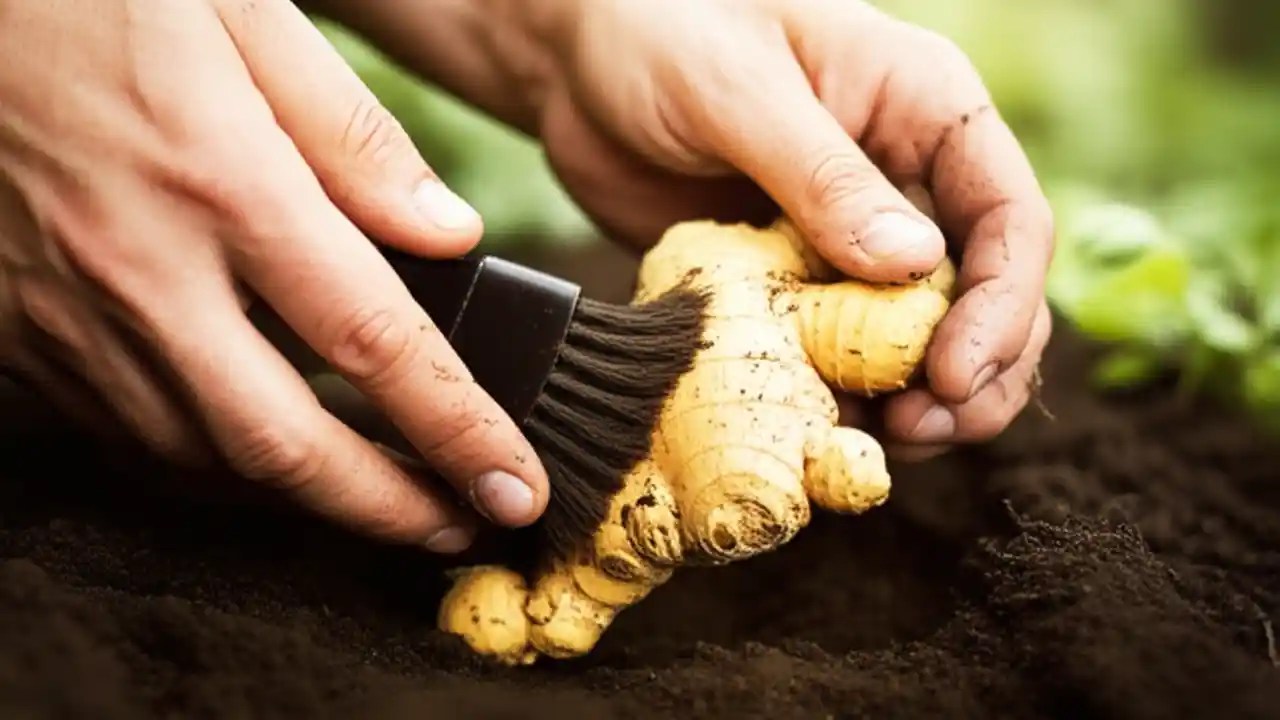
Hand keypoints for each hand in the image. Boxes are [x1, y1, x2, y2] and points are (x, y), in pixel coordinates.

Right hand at [0, 0, 548, 551]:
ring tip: (381, 497)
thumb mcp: (245, 16)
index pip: (374, 343)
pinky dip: (208, 461)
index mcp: (221, 182)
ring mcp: (63, 315)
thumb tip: (449, 237)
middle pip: (284, 445)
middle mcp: (139, 271)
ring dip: (303, 496)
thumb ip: (354, 136)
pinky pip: (123, 435)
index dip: (458, 433)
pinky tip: (262, 448)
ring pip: (200, 459)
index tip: (513, 487)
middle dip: (387, 509)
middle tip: (460, 529)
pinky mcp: (17, 332)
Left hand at [529, 0, 1053, 459]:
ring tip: (876, 441)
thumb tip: (913, 267)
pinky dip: (841, 396)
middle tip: (922, 431)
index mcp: (924, 108)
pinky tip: (818, 427)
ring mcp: (851, 236)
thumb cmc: (660, 33)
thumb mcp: (739, 91)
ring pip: (919, 334)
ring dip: (914, 397)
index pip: (1007, 216)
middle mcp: (904, 178)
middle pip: (984, 292)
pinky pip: (838, 351)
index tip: (953, 376)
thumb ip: (823, 176)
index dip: (1000, 306)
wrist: (575, 64)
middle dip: (972, 371)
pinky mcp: (796, 279)